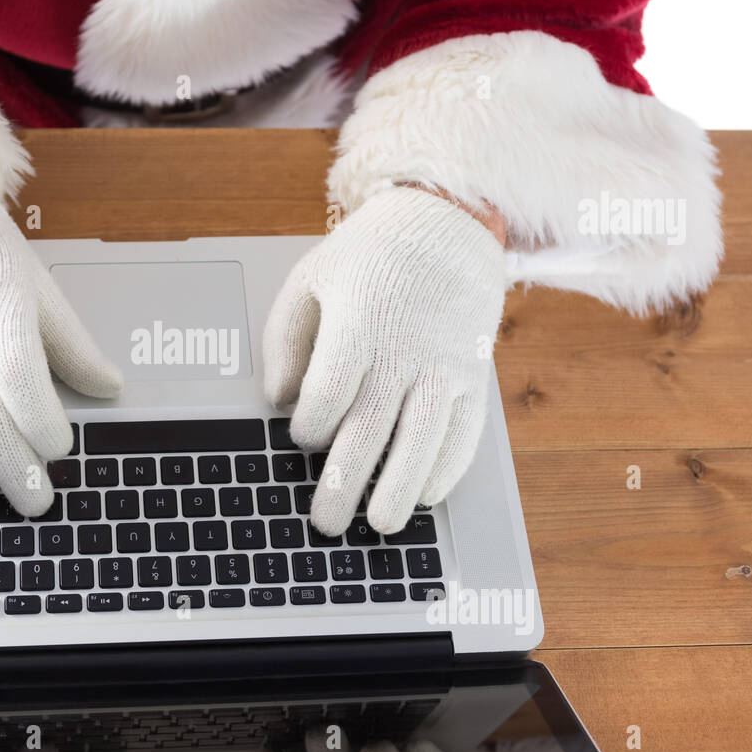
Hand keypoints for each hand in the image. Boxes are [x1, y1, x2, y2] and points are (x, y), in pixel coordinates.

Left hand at [263, 187, 505, 535]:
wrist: (446, 227)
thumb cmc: (369, 258)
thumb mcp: (311, 279)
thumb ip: (285, 340)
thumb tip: (277, 399)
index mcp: (357, 326)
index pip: (328, 398)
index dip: (310, 429)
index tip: (304, 436)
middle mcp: (403, 351)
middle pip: (370, 431)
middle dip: (344, 484)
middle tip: (326, 523)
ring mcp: (444, 366)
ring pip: (422, 441)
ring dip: (399, 489)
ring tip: (380, 525)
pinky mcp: (474, 375)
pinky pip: (465, 432)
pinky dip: (447, 468)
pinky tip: (426, 494)